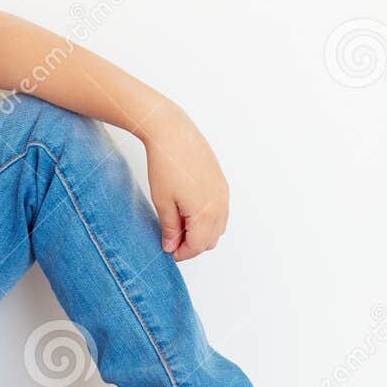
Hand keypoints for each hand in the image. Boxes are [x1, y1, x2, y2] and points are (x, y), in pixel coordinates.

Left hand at [142, 102, 229, 261]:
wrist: (172, 133)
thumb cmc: (165, 165)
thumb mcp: (163, 202)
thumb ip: (170, 228)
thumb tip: (172, 246)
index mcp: (206, 213)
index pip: (197, 246)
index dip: (183, 253)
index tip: (169, 252)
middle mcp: (220, 205)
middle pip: (211, 239)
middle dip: (193, 244)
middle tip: (172, 239)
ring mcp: (223, 193)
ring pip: (218, 226)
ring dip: (202, 231)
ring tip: (179, 224)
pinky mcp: (221, 182)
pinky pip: (220, 210)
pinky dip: (208, 217)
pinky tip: (189, 209)